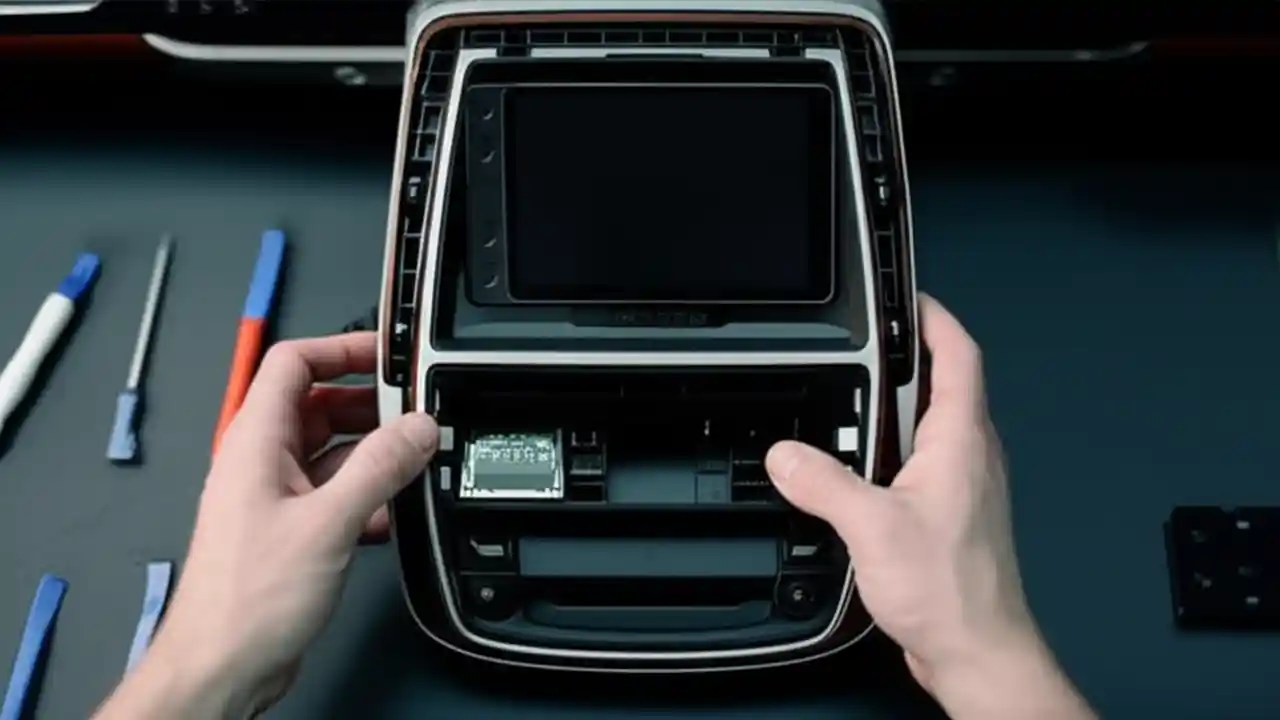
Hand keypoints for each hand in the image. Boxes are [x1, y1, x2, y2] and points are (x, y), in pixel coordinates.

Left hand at [95, 332, 438, 718]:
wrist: (223, 666)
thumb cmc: (247, 600)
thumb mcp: (328, 522)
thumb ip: (379, 468)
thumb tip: (418, 427)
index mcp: (256, 442)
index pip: (293, 363)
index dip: (341, 348)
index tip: (388, 352)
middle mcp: (263, 463)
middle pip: (320, 405)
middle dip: (371, 404)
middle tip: (417, 412)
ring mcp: (277, 497)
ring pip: (333, 451)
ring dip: (374, 453)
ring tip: (416, 459)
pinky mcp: (293, 531)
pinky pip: (336, 493)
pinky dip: (369, 494)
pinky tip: (395, 512)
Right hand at [765, 296, 1093, 719]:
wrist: (978, 651)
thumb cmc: (954, 593)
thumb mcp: (872, 528)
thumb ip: (824, 483)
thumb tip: (788, 455)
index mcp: (961, 442)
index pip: (960, 354)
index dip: (935, 316)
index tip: (909, 295)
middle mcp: (971, 458)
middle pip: (943, 384)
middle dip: (903, 361)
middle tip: (865, 348)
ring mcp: (963, 487)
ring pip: (930, 426)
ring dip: (895, 410)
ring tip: (851, 407)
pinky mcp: (950, 515)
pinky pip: (921, 463)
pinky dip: (890, 453)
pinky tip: (858, 474)